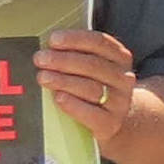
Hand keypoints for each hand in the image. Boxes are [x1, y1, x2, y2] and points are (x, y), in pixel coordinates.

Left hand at [36, 28, 144, 153]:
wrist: (117, 120)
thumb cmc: (95, 87)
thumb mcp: (94, 67)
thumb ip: (76, 55)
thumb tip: (46, 48)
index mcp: (120, 58)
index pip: (100, 43)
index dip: (75, 39)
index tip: (53, 39)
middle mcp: (123, 78)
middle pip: (93, 65)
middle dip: (63, 60)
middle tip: (40, 59)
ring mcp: (119, 102)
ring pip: (91, 88)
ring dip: (64, 81)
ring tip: (43, 77)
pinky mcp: (110, 123)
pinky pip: (91, 114)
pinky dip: (73, 104)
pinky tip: (58, 98)